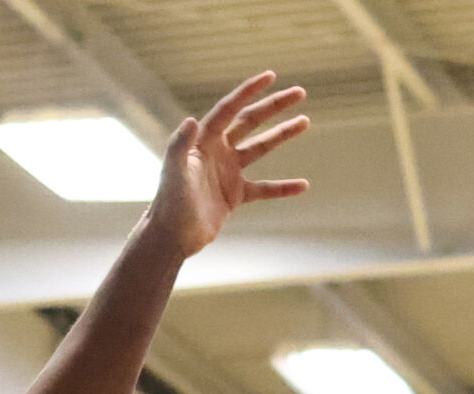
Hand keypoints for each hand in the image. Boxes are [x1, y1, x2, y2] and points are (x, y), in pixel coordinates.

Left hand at [146, 71, 309, 256]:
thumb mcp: (173, 172)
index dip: (249, 91)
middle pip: (250, 121)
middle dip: (274, 106)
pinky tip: (303, 185)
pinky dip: (283, 188)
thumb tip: (190, 120)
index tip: (270, 76)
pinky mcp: (235, 195)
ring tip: (304, 121)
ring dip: (282, 135)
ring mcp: (228, 173)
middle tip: (300, 92)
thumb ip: (179, 145)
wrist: (172, 236)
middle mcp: (218, 152)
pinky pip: (264, 188)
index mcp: (204, 141)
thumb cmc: (169, 203)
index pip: (229, 109)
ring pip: (260, 148)